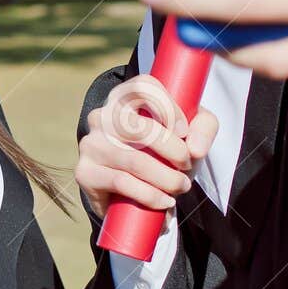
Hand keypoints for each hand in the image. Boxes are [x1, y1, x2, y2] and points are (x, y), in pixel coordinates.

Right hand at [77, 74, 217, 217]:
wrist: (128, 185)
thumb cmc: (161, 148)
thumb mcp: (188, 131)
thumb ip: (203, 128)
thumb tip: (194, 149)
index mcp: (124, 97)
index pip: (142, 86)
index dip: (168, 107)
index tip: (185, 132)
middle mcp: (102, 116)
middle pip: (139, 127)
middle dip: (173, 151)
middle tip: (187, 166)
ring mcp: (90, 143)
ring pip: (133, 160)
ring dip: (166, 179)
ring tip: (181, 187)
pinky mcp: (84, 172)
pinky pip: (121, 182)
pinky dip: (150, 195)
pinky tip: (165, 202)